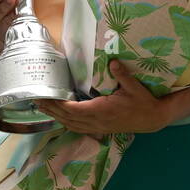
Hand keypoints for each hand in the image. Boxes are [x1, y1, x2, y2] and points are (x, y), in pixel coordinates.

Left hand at [34, 60, 168, 136]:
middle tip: (36, 100)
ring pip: (71, 124)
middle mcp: (97, 121)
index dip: (60, 104)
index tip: (48, 97)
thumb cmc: (143, 102)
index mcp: (103, 110)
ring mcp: (98, 126)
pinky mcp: (100, 128)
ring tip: (42, 108)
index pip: (76, 109)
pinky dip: (66, 122)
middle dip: (52, 110)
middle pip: (68, 118)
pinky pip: (78, 127)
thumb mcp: (135, 87)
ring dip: (56, 117)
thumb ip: (122, 75)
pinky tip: (59, 117)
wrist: (152, 119)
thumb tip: (113, 61)